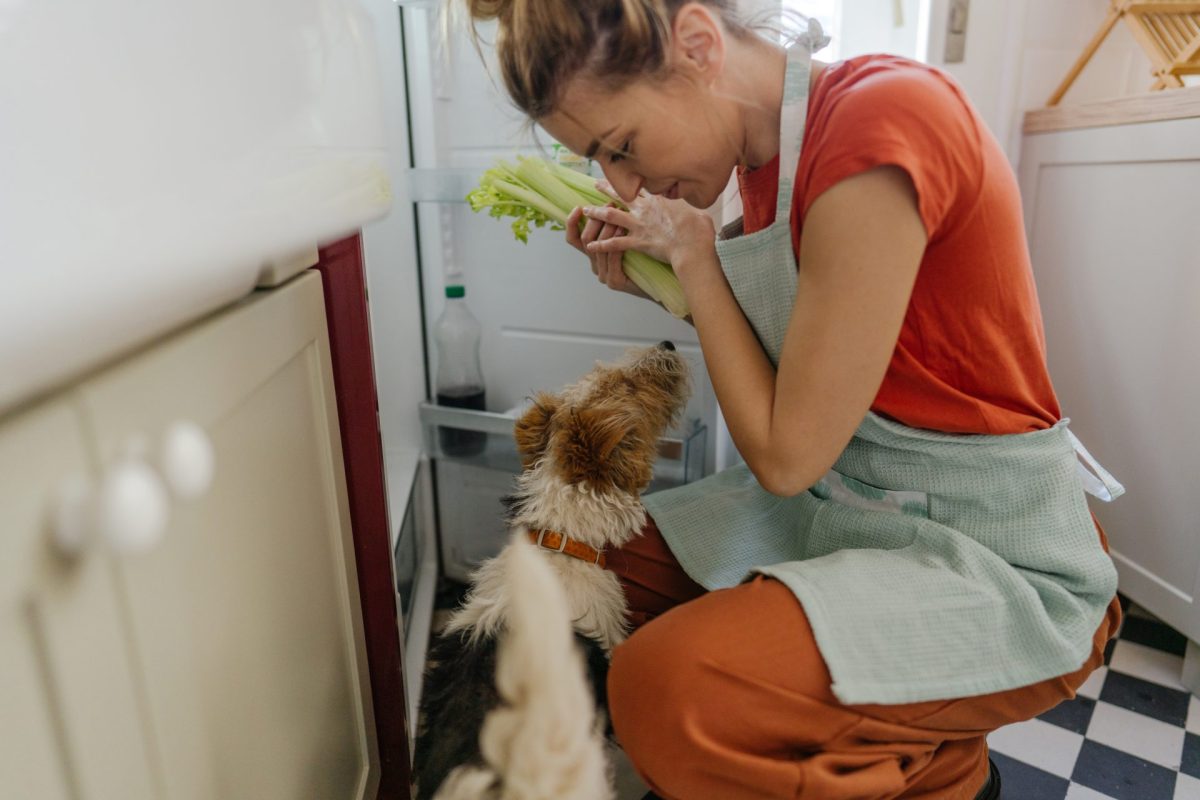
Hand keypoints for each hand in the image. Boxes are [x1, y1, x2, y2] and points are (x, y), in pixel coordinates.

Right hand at [565, 203, 649, 298]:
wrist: (660, 281)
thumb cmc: (645, 257)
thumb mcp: (625, 239)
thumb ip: (614, 225)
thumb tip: (610, 200)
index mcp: (593, 256)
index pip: (574, 239)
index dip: (572, 223)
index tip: (579, 207)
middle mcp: (595, 266)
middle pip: (585, 239)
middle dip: (596, 219)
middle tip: (608, 204)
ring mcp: (604, 276)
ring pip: (598, 248)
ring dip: (607, 228)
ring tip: (618, 212)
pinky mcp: (615, 282)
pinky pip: (612, 258)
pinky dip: (616, 242)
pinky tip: (623, 229)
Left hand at [578, 181, 715, 276]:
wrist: (693, 245)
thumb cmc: (698, 229)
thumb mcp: (697, 209)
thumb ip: (689, 204)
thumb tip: (695, 198)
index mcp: (659, 199)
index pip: (640, 186)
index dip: (629, 180)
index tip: (623, 174)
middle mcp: (645, 209)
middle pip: (621, 195)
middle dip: (606, 188)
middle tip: (595, 184)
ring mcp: (639, 225)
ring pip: (611, 216)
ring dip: (596, 213)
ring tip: (585, 210)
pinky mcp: (637, 241)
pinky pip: (614, 243)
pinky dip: (601, 245)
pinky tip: (590, 246)